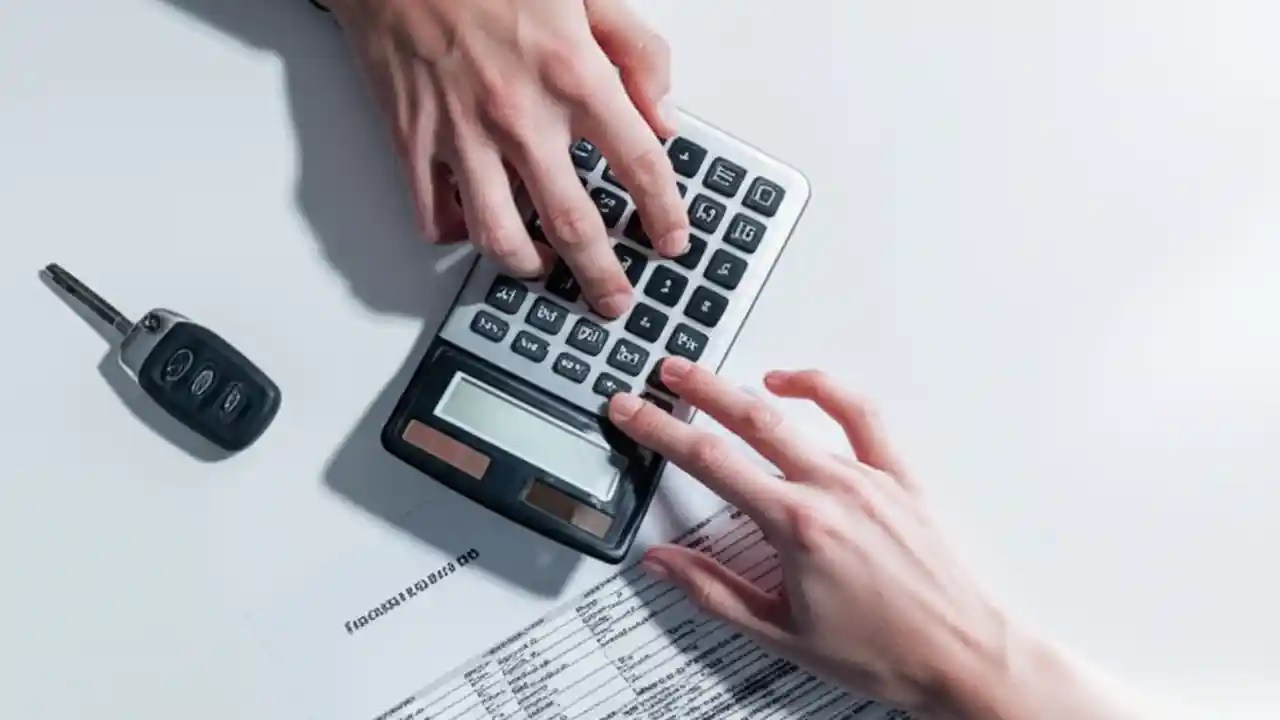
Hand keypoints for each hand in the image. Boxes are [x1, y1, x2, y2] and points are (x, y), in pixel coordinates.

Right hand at [327, 0, 689, 317]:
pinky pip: (435, 215)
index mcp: (572, 73)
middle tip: (614, 300)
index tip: (672, 241)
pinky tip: (477, 226)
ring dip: (528, 266)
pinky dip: (458, 234)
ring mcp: (462, 134)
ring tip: (544, 269)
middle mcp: (520, 114)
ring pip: (499, 235)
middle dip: (601, 275)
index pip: (638, 163)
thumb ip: (639, 54)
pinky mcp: (413, 141)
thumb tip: (663, 118)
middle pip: (573, 222)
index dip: (664, 212)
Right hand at [608, 358, 1138, 718]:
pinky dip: (824, 389)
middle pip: (748, 421)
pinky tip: (794, 381)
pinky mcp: (898, 477)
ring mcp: (866, 478)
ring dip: (746, 390)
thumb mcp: (781, 635)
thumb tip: (663, 563)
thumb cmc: (884, 653)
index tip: (632, 411)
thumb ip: (713, 592)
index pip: (709, 462)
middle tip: (663, 374)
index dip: (660, 431)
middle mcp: (830, 490)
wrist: (961, 657)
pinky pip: (860, 416)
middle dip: (697, 392)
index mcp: (796, 527)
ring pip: (795, 416)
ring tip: (714, 378)